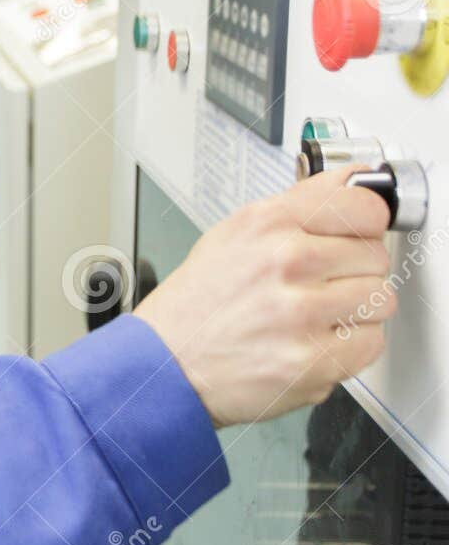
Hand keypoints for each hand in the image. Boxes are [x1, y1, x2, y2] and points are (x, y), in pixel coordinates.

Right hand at [134, 167, 394, 427]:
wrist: (165, 363)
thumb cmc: (197, 303)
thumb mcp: (233, 234)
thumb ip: (298, 205)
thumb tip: (352, 181)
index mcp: (267, 223)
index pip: (363, 207)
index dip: (366, 224)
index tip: (357, 235)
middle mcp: (285, 261)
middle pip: (376, 256)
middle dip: (354, 272)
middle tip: (319, 285)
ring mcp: (300, 313)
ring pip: (380, 300)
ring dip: (355, 311)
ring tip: (315, 316)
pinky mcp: (313, 360)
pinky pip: (370, 343)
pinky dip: (349, 347)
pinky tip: (313, 341)